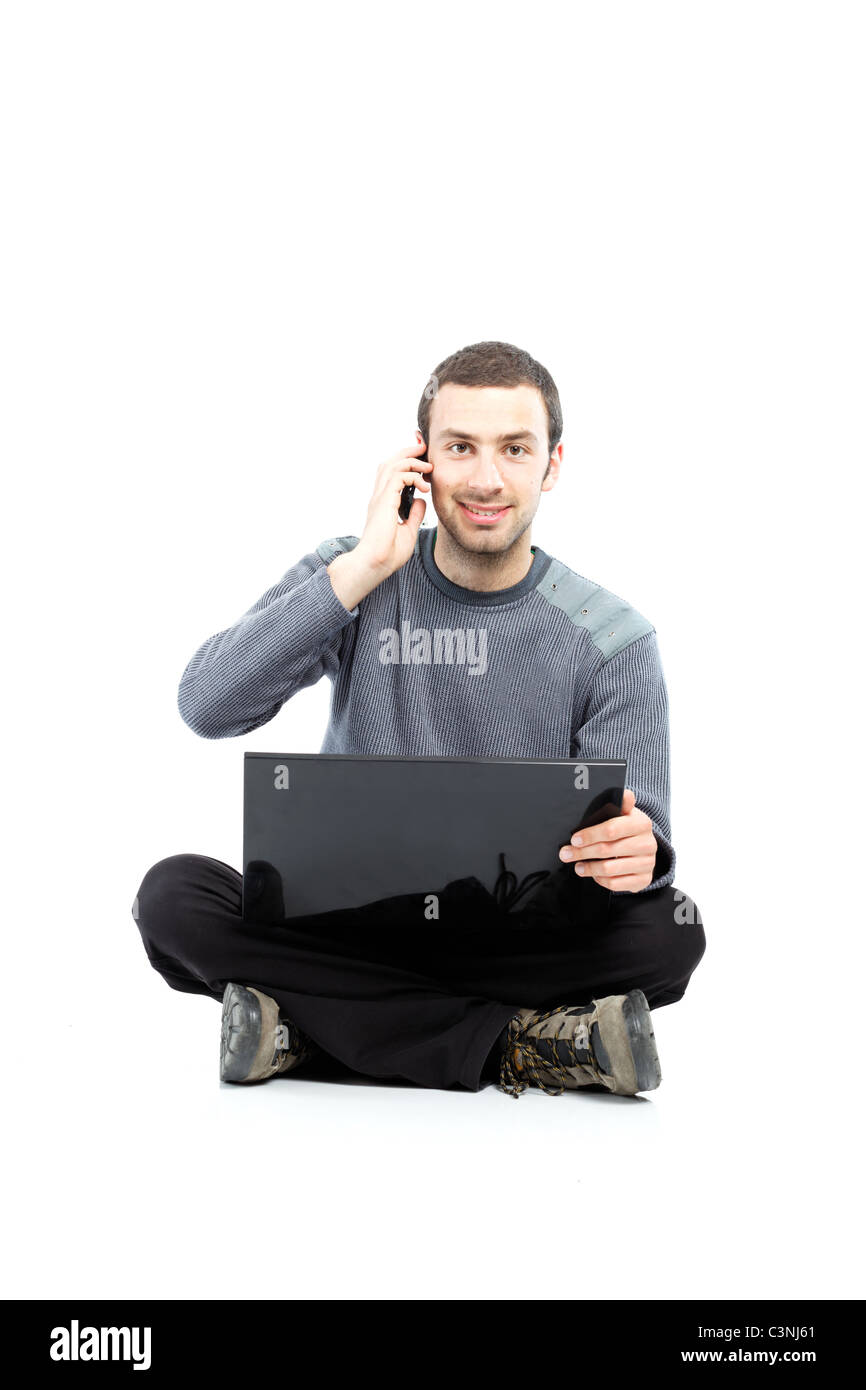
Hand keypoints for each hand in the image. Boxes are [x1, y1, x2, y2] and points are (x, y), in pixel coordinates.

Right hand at [327, 439, 431, 608]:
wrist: (375, 565)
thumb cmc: (387, 554)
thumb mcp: (408, 530)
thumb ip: (415, 514)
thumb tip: (422, 501)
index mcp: (384, 502)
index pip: (392, 472)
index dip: (406, 461)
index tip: (423, 459)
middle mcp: (379, 496)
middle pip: (390, 462)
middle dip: (408, 451)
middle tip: (425, 448)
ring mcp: (379, 498)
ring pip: (393, 465)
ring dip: (412, 461)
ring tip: (428, 467)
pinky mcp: (383, 502)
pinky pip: (397, 477)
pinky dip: (412, 475)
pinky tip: (424, 485)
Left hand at [558, 788, 657, 892]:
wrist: (645, 847)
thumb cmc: (626, 828)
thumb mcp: (624, 813)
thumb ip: (621, 803)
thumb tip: (625, 794)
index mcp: (641, 823)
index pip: (611, 829)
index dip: (590, 835)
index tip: (574, 839)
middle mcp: (647, 844)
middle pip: (607, 850)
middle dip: (582, 852)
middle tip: (566, 854)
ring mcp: (647, 863)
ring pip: (609, 869)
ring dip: (589, 868)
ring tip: (577, 866)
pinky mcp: (643, 880)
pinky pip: (616, 884)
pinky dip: (601, 880)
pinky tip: (593, 874)